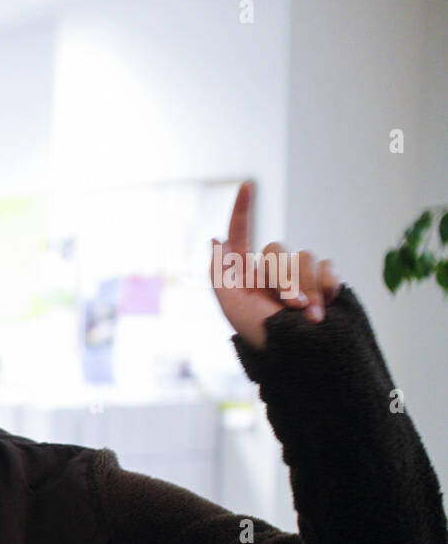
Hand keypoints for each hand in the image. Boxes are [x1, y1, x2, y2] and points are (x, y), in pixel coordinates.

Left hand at [209, 181, 341, 349]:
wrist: (303, 358)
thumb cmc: (261, 335)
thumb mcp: (232, 305)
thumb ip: (221, 272)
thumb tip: (216, 240)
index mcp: (244, 275)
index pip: (242, 235)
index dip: (242, 209)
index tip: (247, 185)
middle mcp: (271, 273)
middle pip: (278, 249)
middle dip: (284, 278)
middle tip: (288, 306)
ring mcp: (299, 278)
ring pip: (305, 258)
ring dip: (306, 288)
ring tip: (306, 316)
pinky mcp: (324, 284)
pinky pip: (327, 266)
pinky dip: (326, 286)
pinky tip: (323, 307)